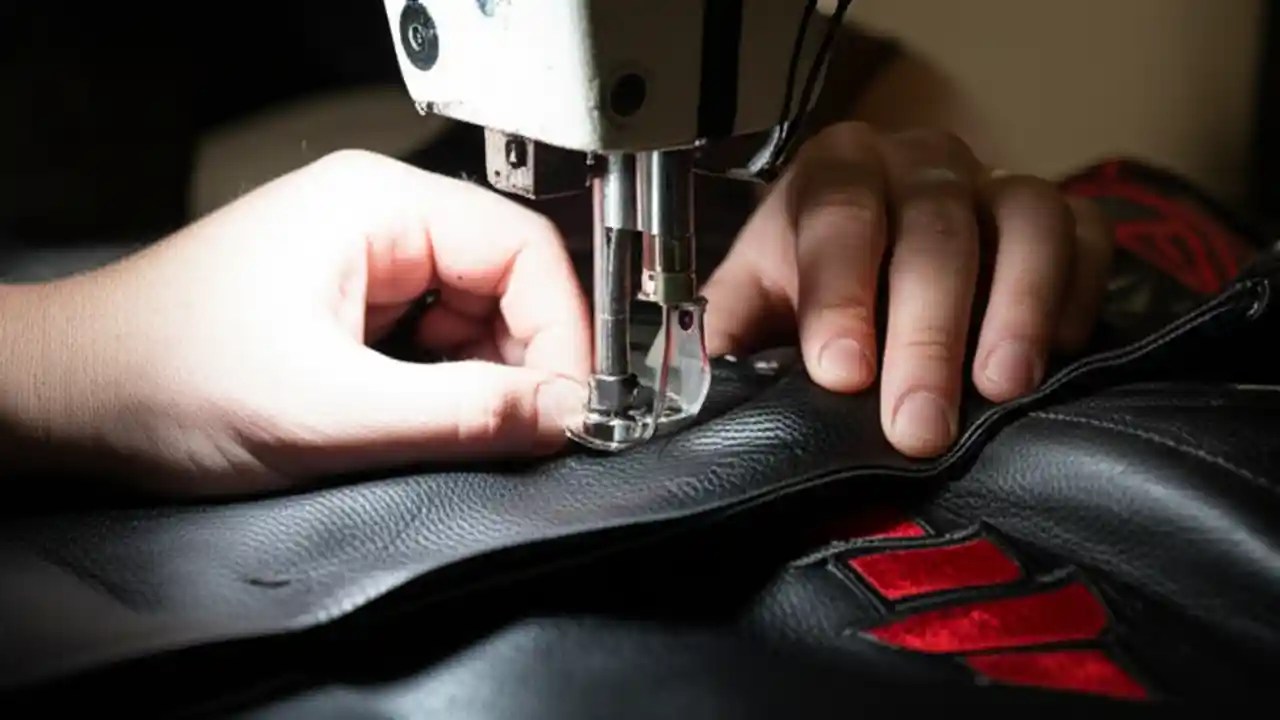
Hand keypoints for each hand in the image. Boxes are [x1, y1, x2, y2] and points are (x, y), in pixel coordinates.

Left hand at [1, 150, 590, 495]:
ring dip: (489, 379)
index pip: (523, 248)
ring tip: (466, 433)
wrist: (72, 398)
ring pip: (477, 317)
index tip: (570, 405)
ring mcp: (367, 264)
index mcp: (378, 206)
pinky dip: (452, 389)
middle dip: (527, 359)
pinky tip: (431, 424)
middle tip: (530, 432)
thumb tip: (559, 413)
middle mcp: (379, 221)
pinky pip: (438, 342)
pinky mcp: (354, 307)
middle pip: (508, 281)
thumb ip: (458, 415)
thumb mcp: (327, 409)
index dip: (562, 330)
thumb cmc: (162, 376)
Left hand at [702, 122, 1112, 457]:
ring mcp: (993, 185)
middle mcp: (917, 165)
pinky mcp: (1059, 216)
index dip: (840, 294)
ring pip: (1025, 218)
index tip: (841, 374)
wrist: (873, 265)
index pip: (837, 216)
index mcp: (832, 175)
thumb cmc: (806, 291)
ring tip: (1000, 390)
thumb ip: (721, 344)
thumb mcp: (749, 310)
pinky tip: (1054, 358)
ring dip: (1015, 309)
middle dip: (926, 334)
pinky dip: (1077, 294)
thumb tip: (692, 404)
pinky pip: (1086, 235)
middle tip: (918, 427)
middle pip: (933, 229)